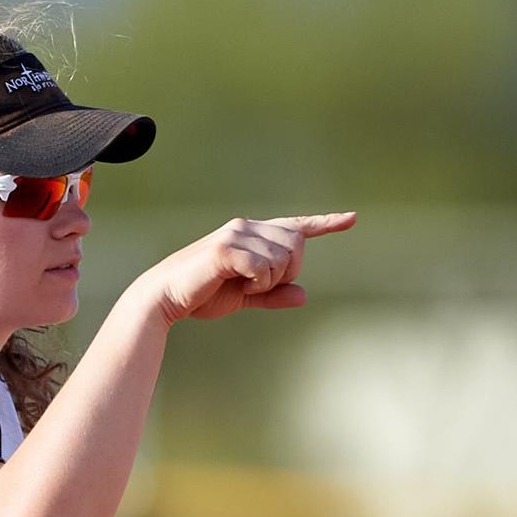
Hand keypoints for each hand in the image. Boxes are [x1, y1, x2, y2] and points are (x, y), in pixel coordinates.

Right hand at [139, 212, 355, 323]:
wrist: (165, 298)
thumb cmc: (201, 295)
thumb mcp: (245, 297)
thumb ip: (273, 294)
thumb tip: (304, 295)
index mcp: (253, 234)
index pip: (296, 227)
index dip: (326, 223)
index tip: (352, 218)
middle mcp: (247, 227)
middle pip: (297, 246)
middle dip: (287, 273)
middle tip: (257, 286)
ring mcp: (236, 234)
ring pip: (283, 258)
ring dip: (268, 281)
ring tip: (240, 284)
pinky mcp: (226, 248)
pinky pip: (264, 268)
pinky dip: (257, 283)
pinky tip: (235, 283)